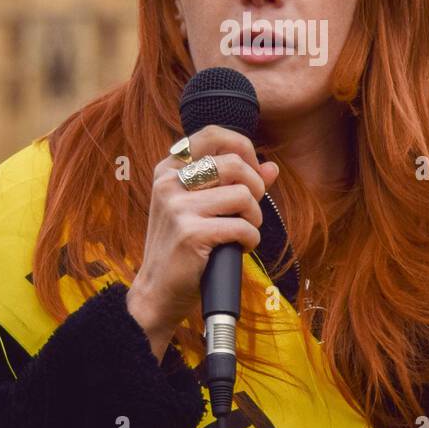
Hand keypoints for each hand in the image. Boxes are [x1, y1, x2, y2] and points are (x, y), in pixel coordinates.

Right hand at [127, 125, 278, 360]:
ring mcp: (178, 208)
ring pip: (242, 195)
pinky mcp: (192, 234)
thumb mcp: (200, 208)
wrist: (156, 292)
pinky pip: (243, 226)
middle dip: (255, 187)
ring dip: (254, 217)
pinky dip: (251, 239)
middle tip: (250, 209)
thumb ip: (233, 183)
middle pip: (234, 164)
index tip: (251, 171)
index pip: (211, 134)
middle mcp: (168, 183)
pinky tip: (239, 248)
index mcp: (168, 170)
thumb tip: (272, 167)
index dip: (242, 147)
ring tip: (243, 231)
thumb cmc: (182, 248)